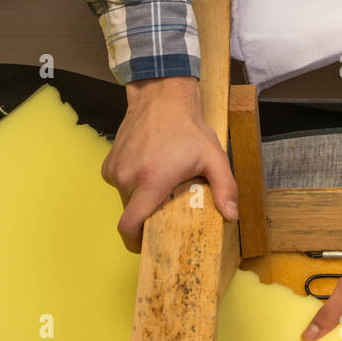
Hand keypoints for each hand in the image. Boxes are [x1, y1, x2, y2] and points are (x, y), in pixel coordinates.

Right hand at [102, 76, 238, 252]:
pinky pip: (119, 183)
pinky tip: (147, 167)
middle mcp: (127, 177)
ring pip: (124, 198)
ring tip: (159, 182)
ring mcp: (116, 168)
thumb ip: (226, 187)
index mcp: (151, 181)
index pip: (129, 226)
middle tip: (166, 207)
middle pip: (131, 214)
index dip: (135, 242)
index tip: (149, 244)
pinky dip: (131, 183)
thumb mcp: (214, 157)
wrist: (161, 96)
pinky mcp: (109, 162)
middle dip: (146, 216)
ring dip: (139, 198)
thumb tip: (232, 216)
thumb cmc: (188, 128)